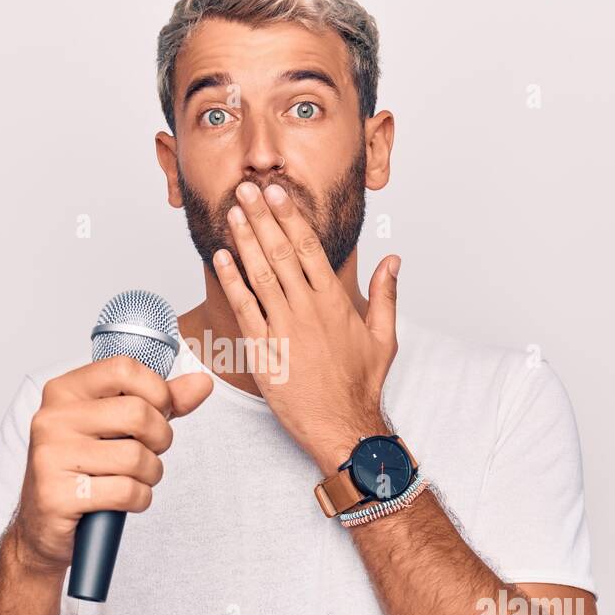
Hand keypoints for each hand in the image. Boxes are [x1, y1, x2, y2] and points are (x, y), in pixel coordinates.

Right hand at [8, 356, 212, 572]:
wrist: (43, 525)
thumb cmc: (85, 470)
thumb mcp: (119, 427)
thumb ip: (160, 403)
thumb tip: (202, 383)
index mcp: (64, 391)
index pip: (124, 369)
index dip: (156, 392)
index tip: (158, 412)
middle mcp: (52, 418)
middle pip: (137, 413)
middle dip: (160, 439)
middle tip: (149, 452)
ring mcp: (51, 457)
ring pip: (136, 457)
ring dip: (150, 474)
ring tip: (133, 478)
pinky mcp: (57, 495)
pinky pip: (126, 492)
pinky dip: (138, 500)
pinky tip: (123, 500)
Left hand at [212, 180, 400, 474]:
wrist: (342, 425)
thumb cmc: (360, 385)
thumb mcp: (384, 337)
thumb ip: (386, 294)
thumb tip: (393, 259)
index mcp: (335, 301)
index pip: (309, 248)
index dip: (291, 217)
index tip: (277, 193)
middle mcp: (308, 309)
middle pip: (281, 252)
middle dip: (262, 217)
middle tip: (247, 189)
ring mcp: (284, 328)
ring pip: (260, 274)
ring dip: (244, 240)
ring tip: (232, 213)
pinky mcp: (264, 349)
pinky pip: (244, 308)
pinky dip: (232, 280)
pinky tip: (221, 258)